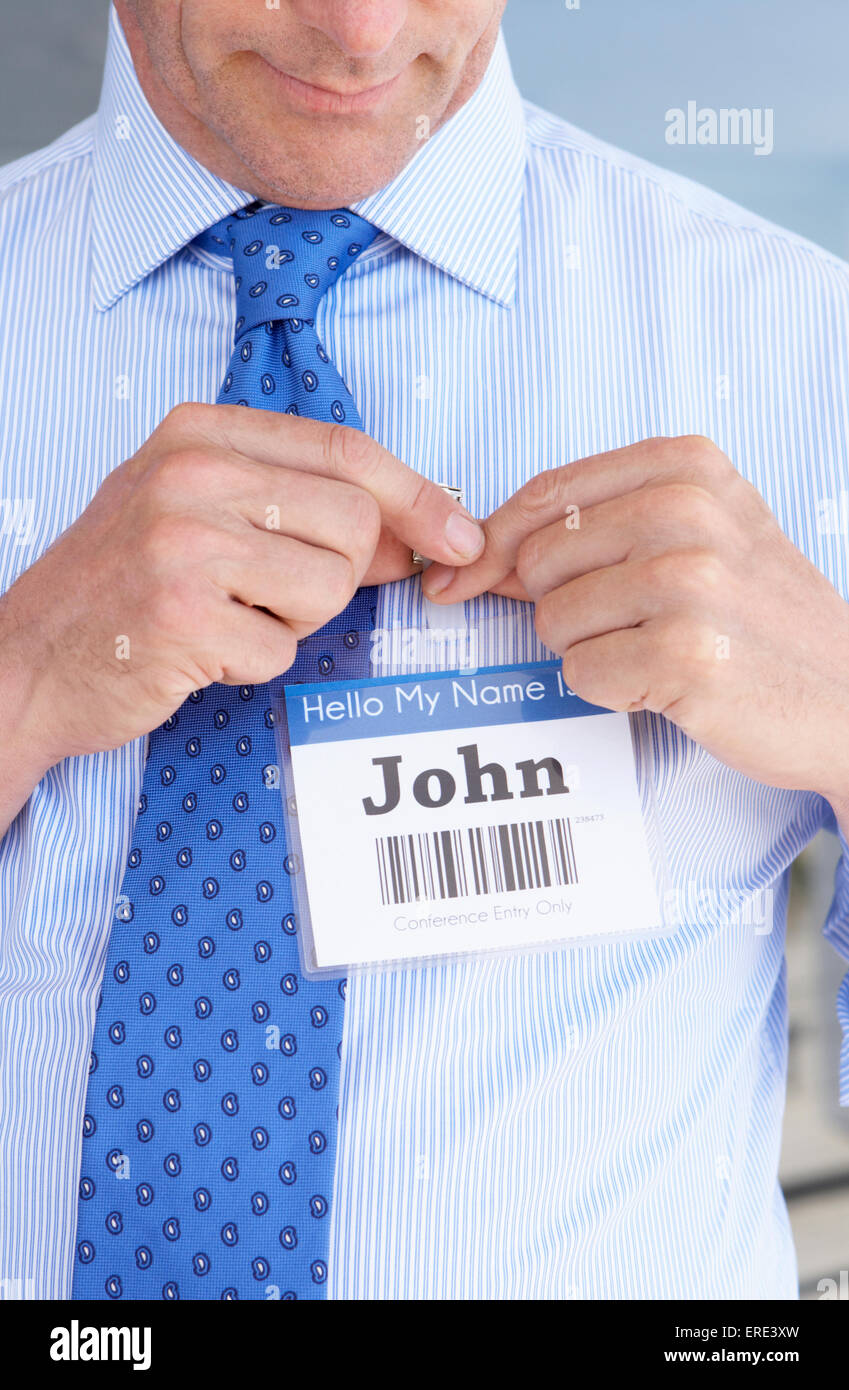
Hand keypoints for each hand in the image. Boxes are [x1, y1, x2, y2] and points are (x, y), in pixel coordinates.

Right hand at [0, 402, 483, 768]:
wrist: (30, 657)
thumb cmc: (124, 584)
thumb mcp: (205, 515)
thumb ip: (307, 510)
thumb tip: (419, 534)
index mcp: (200, 432)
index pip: (347, 450)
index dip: (419, 496)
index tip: (461, 536)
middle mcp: (190, 475)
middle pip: (354, 523)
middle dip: (337, 574)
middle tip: (271, 591)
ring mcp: (181, 544)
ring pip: (330, 587)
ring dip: (295, 620)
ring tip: (229, 615)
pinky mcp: (182, 617)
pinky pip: (282, 651)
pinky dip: (253, 664)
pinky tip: (202, 650)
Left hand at [423, 436, 848, 799]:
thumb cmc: (758, 618)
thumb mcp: (699, 535)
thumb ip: (594, 527)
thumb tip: (470, 556)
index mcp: (688, 466)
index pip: (546, 493)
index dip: (493, 543)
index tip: (464, 578)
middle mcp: (690, 511)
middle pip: (539, 560)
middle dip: (561, 606)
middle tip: (630, 625)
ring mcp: (691, 581)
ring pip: (553, 621)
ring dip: (590, 651)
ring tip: (657, 651)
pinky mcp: (687, 653)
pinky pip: (581, 673)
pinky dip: (612, 690)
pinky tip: (667, 684)